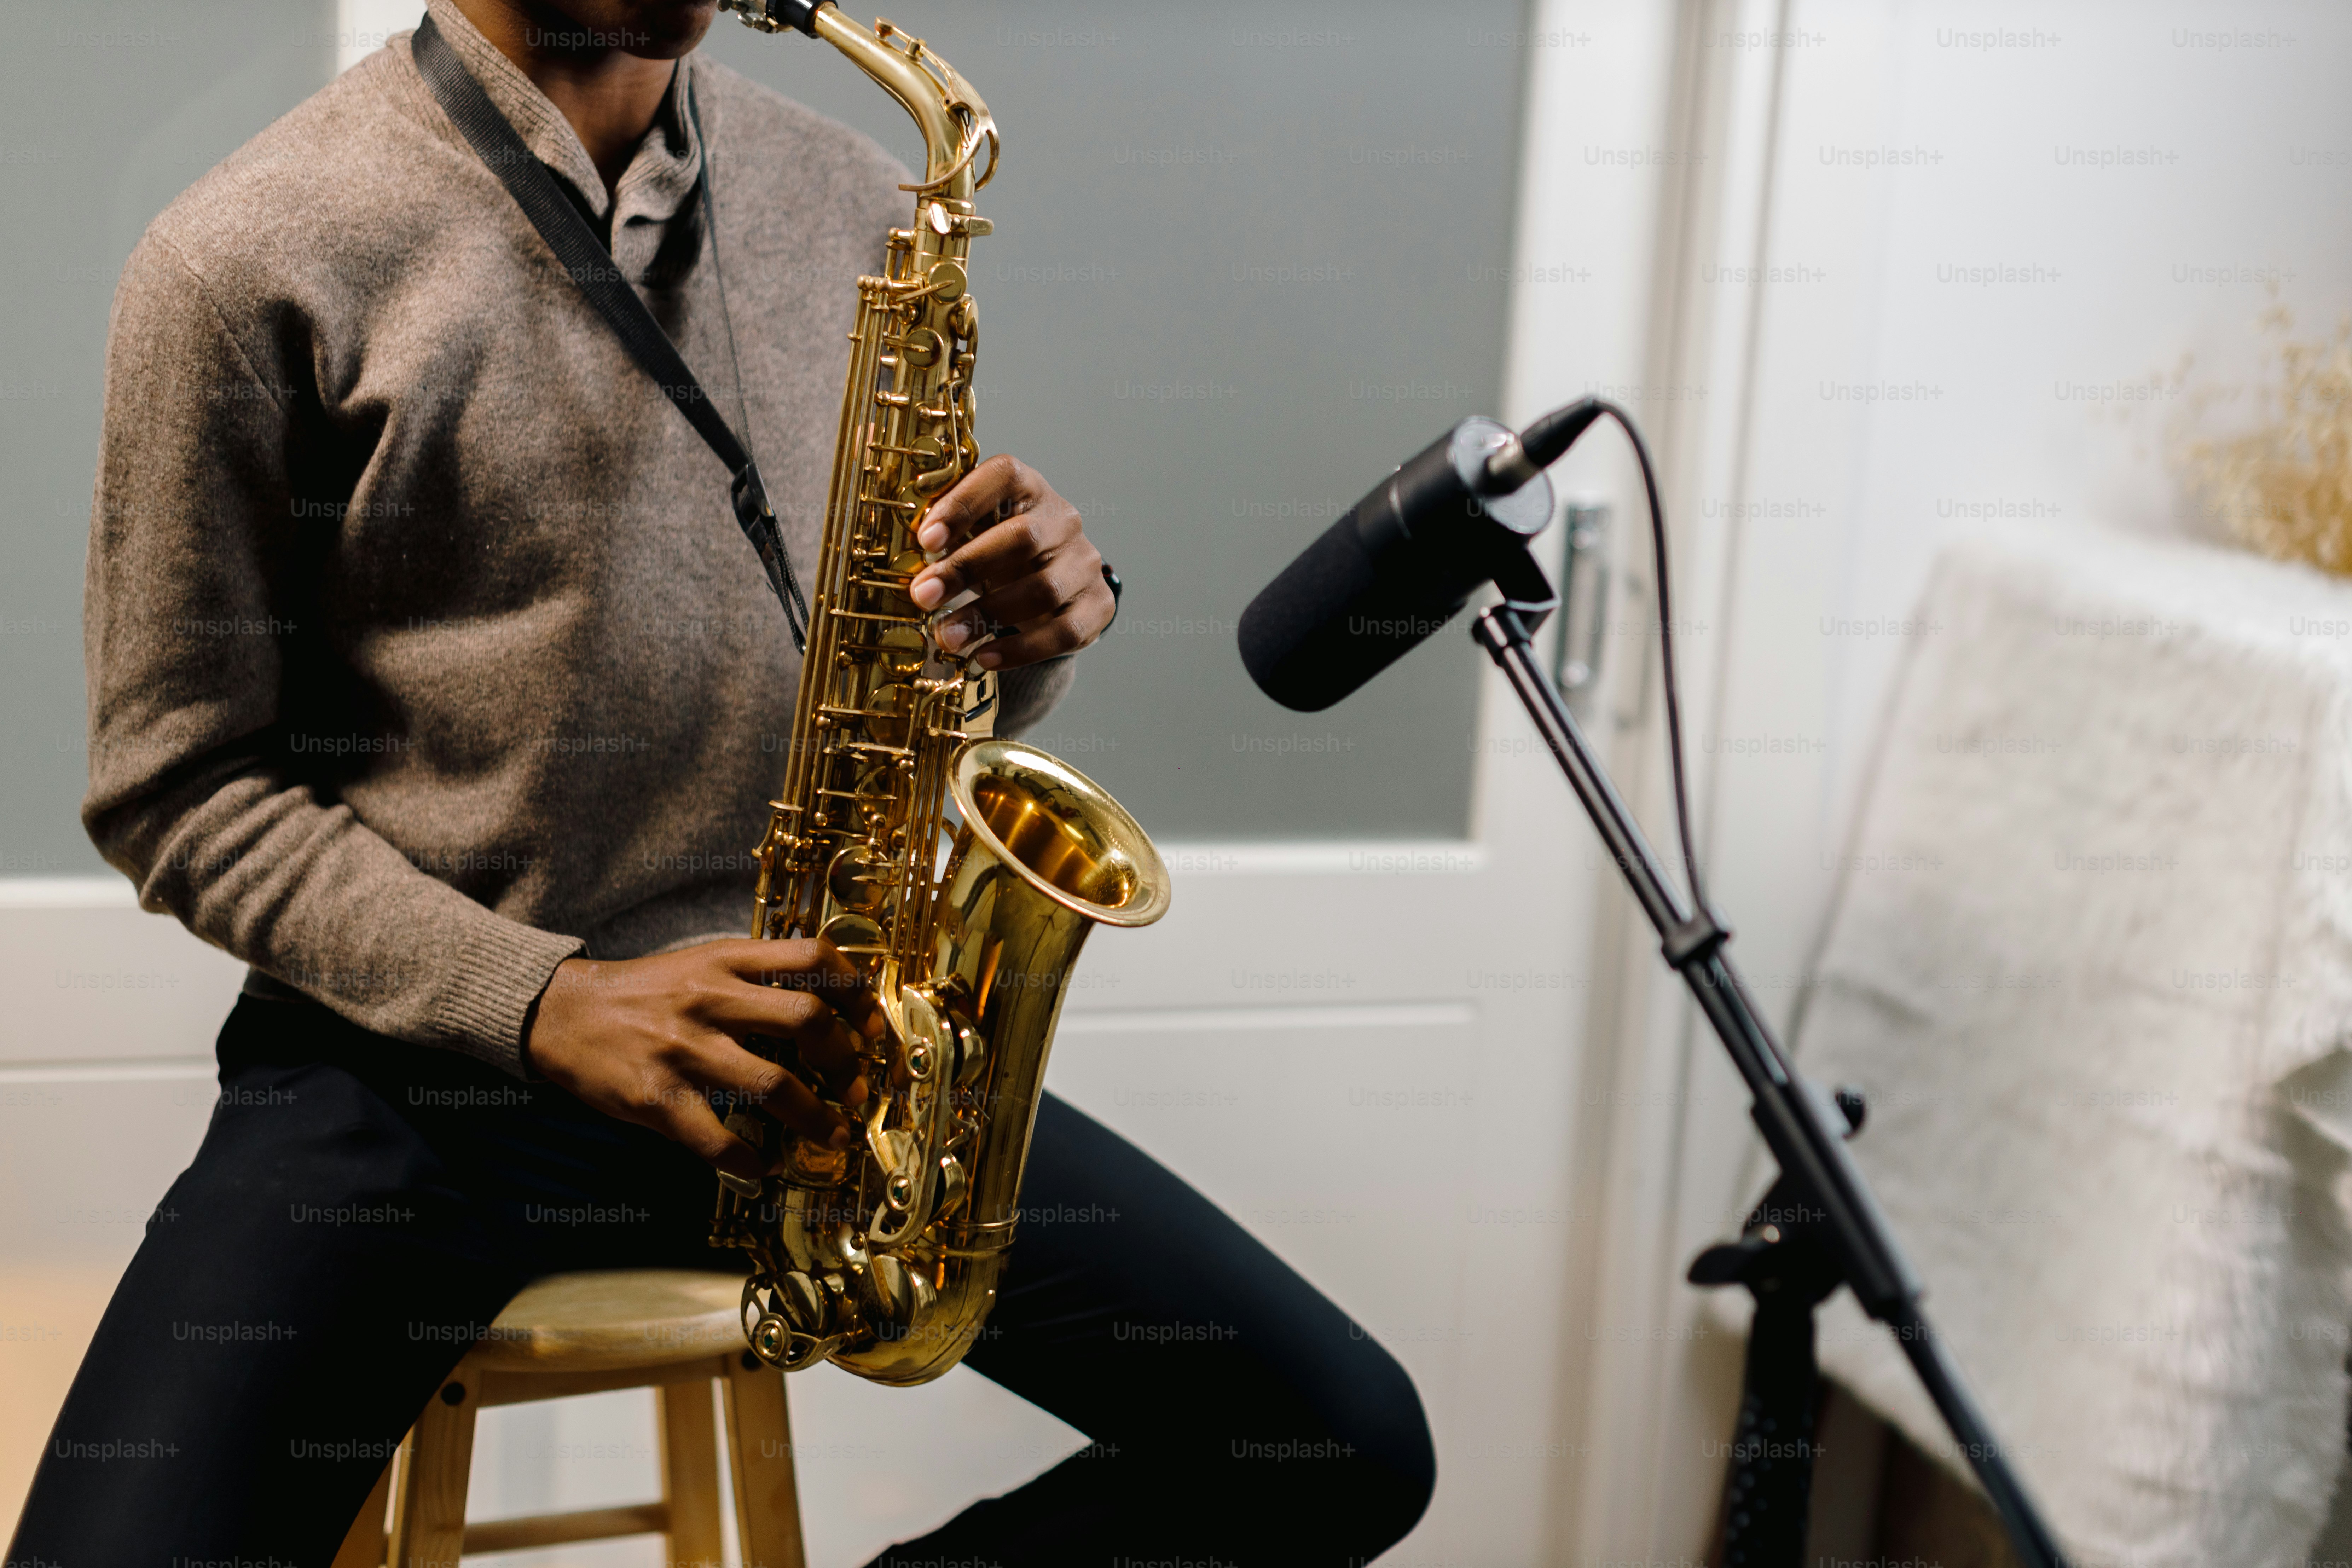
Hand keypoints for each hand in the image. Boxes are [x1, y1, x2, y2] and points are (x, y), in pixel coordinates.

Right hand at [521, 939, 887, 1182]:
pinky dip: (749, 1160)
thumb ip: (756, 975)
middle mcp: (710, 999)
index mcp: (726, 961)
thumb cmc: (645, 992)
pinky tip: (762, 1166)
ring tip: (834, 1135)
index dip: (855, 991)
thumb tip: (825, 1002)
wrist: (562, 1013)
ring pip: (772, 1085)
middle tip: (856, 1087)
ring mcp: (684, 1049)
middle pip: (805, 1020)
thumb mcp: (703, 963)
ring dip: (815, 1118)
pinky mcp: (657, 1097)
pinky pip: (717, 1139)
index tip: (871, 1025)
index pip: (811, 958)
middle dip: (844, 1060)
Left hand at [907, 455, 1114, 669]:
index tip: (925, 539)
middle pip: (1022, 538)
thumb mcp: (973, 531)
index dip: (963, 504)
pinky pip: (1065, 631)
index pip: (1003, 476)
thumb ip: (942, 527)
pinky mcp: (1098, 605)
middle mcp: (1063, 519)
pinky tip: (985, 658)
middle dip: (966, 569)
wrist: (1051, 588)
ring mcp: (1085, 563)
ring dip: (988, 616)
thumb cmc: (997, 552)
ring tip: (946, 637)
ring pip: (1043, 589)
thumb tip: (890, 522)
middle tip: (921, 596)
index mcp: (1028, 487)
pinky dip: (1022, 649)